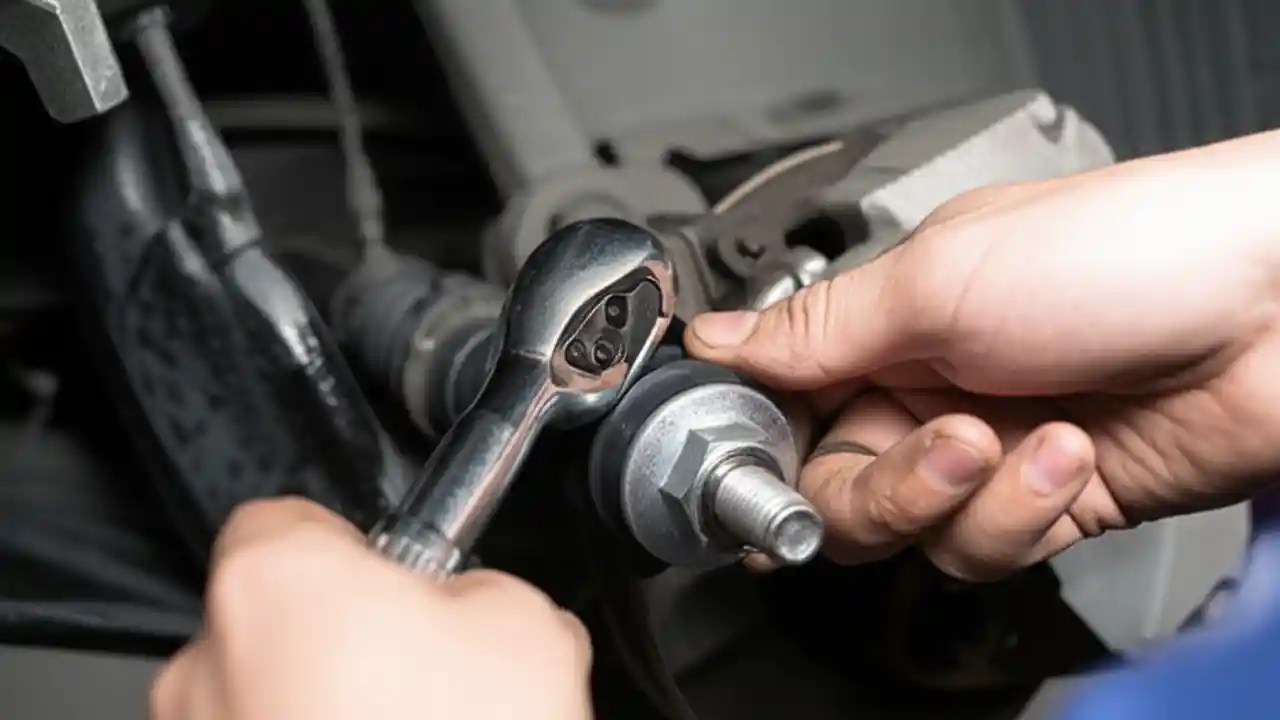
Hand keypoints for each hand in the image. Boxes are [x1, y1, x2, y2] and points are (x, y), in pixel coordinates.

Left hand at [151, 498, 592, 719]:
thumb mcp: (526, 628)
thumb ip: (482, 588)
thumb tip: (475, 605)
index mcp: (275, 582)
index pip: (290, 518)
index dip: (357, 548)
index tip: (398, 578)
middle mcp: (208, 666)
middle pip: (281, 618)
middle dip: (346, 640)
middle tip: (426, 676)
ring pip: (271, 699)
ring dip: (326, 710)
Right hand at [686, 130, 1279, 580]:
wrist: (1273, 305)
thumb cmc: (1120, 252)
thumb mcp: (939, 280)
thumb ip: (815, 329)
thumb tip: (714, 339)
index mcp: (885, 324)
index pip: (782, 403)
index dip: (760, 444)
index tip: (756, 467)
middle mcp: (923, 389)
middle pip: (832, 489)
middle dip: (877, 487)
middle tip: (931, 446)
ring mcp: (982, 452)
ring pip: (905, 532)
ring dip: (960, 495)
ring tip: (1020, 435)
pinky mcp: (1042, 504)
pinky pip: (983, 547)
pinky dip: (1022, 511)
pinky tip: (1069, 452)